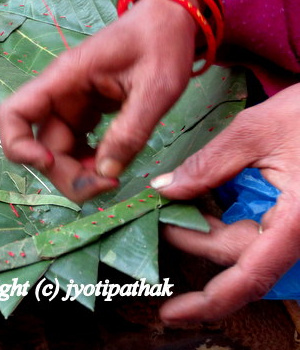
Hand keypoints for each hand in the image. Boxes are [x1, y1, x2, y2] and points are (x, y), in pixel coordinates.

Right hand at [0, 0, 196, 201]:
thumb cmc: (161, 42)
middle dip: (65, 173)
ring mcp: (72, 105)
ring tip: (115, 178)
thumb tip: (107, 174)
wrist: (170, 19)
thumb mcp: (155, 88)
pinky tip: (114, 167)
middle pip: (38, 144)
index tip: (49, 163)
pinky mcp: (87, 113)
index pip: (13, 112)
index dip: (18, 145)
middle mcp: (60, 94)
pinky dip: (91, 163)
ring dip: (78, 172)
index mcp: (64, 79)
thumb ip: (130, 132)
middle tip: (106, 185)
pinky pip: (77, 146)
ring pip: (58, 150)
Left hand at [153, 82, 299, 323]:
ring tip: (175, 209)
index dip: (208, 301)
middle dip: (192, 240)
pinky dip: (229, 221)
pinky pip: (260, 231)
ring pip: (247, 245)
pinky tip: (204, 204)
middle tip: (157, 215)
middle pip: (238, 256)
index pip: (248, 276)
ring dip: (209, 232)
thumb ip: (209, 165)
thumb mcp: (256, 130)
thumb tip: (165, 189)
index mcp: (299, 222)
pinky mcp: (297, 218)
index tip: (170, 313)